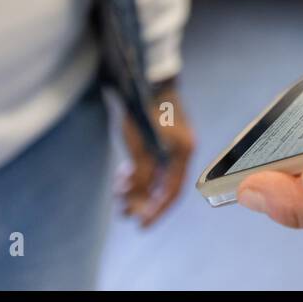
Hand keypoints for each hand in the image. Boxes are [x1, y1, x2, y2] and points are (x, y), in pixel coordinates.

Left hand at [119, 83, 195, 226]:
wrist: (146, 76)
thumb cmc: (145, 109)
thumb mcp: (140, 146)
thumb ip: (143, 175)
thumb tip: (140, 199)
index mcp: (183, 152)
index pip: (172, 191)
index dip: (156, 210)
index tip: (141, 225)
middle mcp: (181, 150)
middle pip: (163, 185)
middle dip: (142, 200)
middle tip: (123, 212)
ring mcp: (172, 143)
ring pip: (155, 175)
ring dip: (137, 187)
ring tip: (119, 193)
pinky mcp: (162, 137)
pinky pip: (152, 163)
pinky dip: (138, 172)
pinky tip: (124, 176)